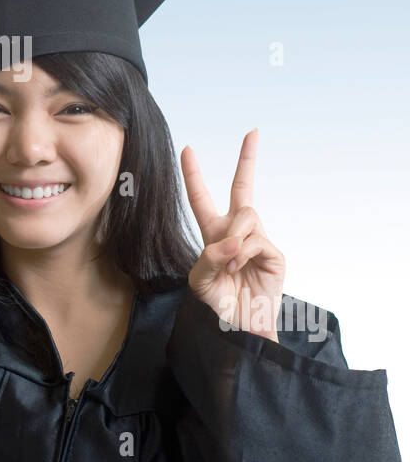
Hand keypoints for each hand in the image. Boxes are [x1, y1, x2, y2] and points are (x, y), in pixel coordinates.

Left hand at [180, 129, 285, 340]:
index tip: (187, 149)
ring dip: (233, 237)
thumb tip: (234, 241)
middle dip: (247, 159)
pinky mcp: (274, 253)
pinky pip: (256, 238)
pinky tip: (240, 267)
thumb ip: (208, 256)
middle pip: (243, 187)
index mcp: (213, 234)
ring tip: (230, 263)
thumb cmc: (218, 304)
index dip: (193, 175)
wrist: (240, 328)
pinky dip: (244, 252)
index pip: (201, 199)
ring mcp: (257, 240)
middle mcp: (236, 232)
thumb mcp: (199, 280)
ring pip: (246, 215)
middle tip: (252, 133)